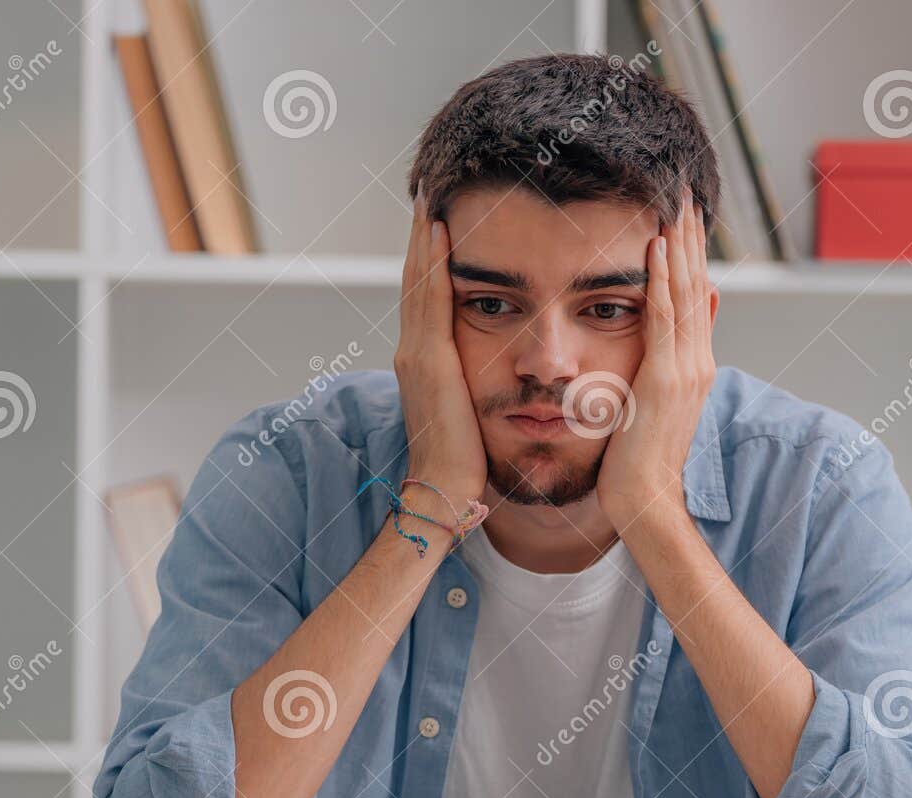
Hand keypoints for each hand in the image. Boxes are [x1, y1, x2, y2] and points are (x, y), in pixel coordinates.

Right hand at [395, 192, 485, 501]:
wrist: (444, 492)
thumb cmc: (464, 463)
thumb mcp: (470, 414)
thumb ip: (475, 387)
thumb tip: (497, 373)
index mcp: (426, 362)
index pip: (428, 298)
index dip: (430, 259)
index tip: (439, 221)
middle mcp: (414, 351)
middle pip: (418, 280)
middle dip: (423, 236)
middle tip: (429, 192)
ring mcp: (417, 354)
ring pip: (420, 281)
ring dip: (425, 236)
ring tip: (432, 196)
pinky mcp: (429, 361)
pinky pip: (431, 300)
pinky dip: (432, 262)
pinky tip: (440, 230)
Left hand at [596, 188, 716, 530]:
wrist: (646, 502)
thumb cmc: (638, 463)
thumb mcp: (653, 409)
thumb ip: (662, 371)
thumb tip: (661, 346)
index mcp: (693, 367)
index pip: (693, 297)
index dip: (691, 255)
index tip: (685, 216)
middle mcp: (696, 361)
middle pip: (695, 284)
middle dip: (691, 237)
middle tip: (685, 192)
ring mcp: (684, 368)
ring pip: (683, 291)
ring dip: (680, 244)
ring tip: (675, 202)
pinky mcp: (665, 378)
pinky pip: (663, 317)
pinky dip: (661, 278)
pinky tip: (656, 246)